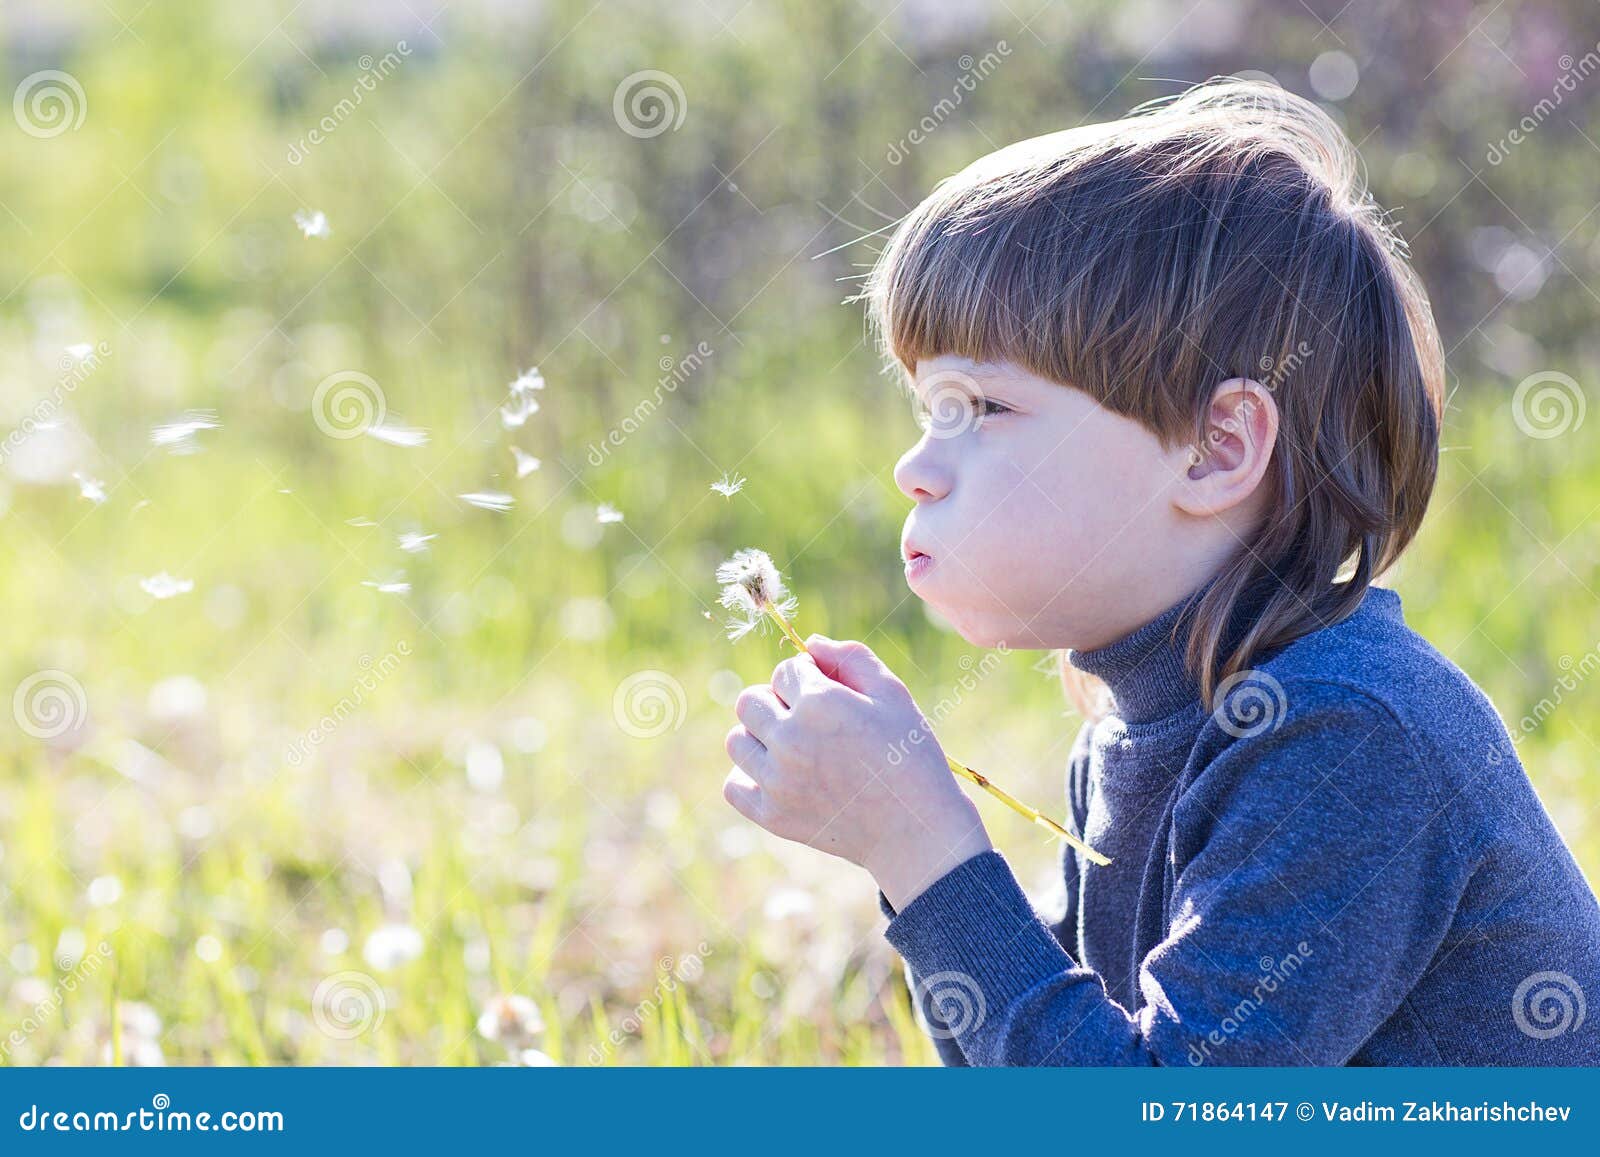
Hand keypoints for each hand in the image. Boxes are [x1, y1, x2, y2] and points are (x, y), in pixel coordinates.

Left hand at [722, 634, 992, 907]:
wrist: (915, 830)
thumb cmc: (909, 755)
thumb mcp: (892, 694)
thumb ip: (850, 657)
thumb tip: (810, 644)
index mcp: (819, 704)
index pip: (785, 670)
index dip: (809, 678)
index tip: (833, 697)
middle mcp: (790, 740)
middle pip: (750, 701)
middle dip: (776, 702)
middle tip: (810, 721)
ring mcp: (777, 781)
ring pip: (737, 741)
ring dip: (761, 739)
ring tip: (795, 749)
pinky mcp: (772, 816)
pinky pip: (734, 786)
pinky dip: (751, 779)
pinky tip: (782, 777)